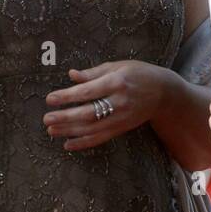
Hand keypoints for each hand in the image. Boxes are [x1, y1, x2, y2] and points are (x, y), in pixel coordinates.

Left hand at [43, 60, 166, 150]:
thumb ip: (94, 72)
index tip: (50, 99)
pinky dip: (83, 143)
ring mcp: (122, 118)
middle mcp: (120, 102)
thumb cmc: (138, 74)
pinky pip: (101, 138)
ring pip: (92, 129)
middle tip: (46, 119)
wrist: (164, 93)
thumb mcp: (118, 66)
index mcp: (117, 82)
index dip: (67, 96)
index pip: (88, 92)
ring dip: (70, 131)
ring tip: (51, 131)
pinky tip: (68, 144)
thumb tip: (71, 75)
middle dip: (65, 117)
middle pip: (88, 113)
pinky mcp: (122, 128)